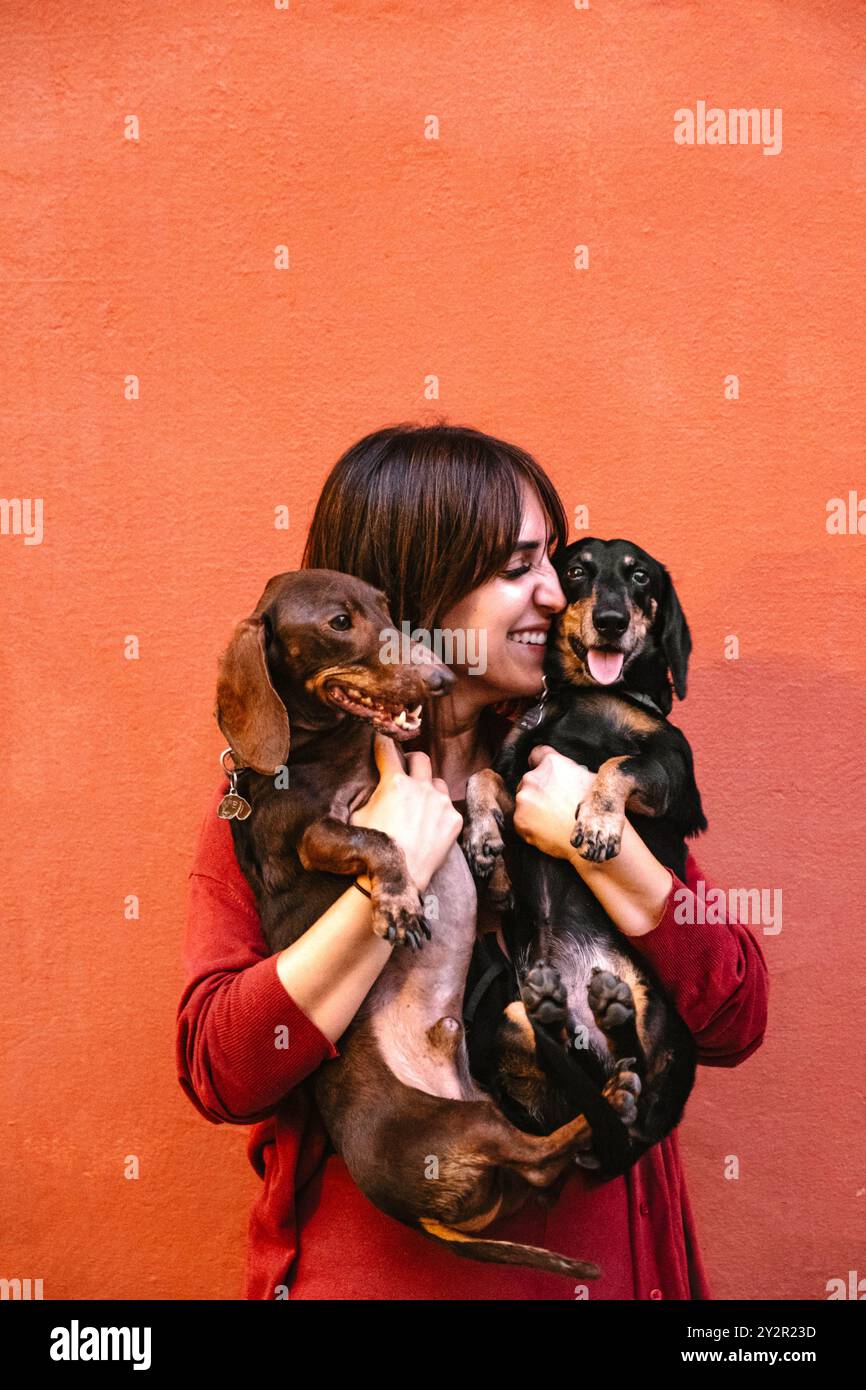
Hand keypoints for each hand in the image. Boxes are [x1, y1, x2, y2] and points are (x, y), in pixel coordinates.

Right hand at [350, 734, 462, 893]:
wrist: (399, 877)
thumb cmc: (373, 848)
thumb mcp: (358, 816)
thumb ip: (369, 795)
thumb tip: (373, 786)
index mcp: (394, 782)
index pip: (388, 748)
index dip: (383, 742)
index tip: (382, 741)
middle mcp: (421, 787)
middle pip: (420, 757)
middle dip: (411, 761)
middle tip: (405, 771)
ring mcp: (440, 803)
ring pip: (437, 782)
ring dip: (428, 788)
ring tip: (419, 805)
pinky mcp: (454, 819)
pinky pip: (447, 807)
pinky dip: (438, 813)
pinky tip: (429, 826)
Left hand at [513, 745, 595, 861]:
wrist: (591, 839)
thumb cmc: (595, 809)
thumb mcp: (591, 778)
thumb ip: (572, 770)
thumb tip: (570, 771)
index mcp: (551, 763)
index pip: (537, 754)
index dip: (542, 763)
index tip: (546, 773)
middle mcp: (533, 777)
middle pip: (530, 779)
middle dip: (539, 789)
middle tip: (555, 803)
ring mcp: (524, 799)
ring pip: (524, 799)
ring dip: (533, 806)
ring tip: (552, 819)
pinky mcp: (518, 819)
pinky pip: (521, 819)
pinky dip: (530, 824)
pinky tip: (547, 829)